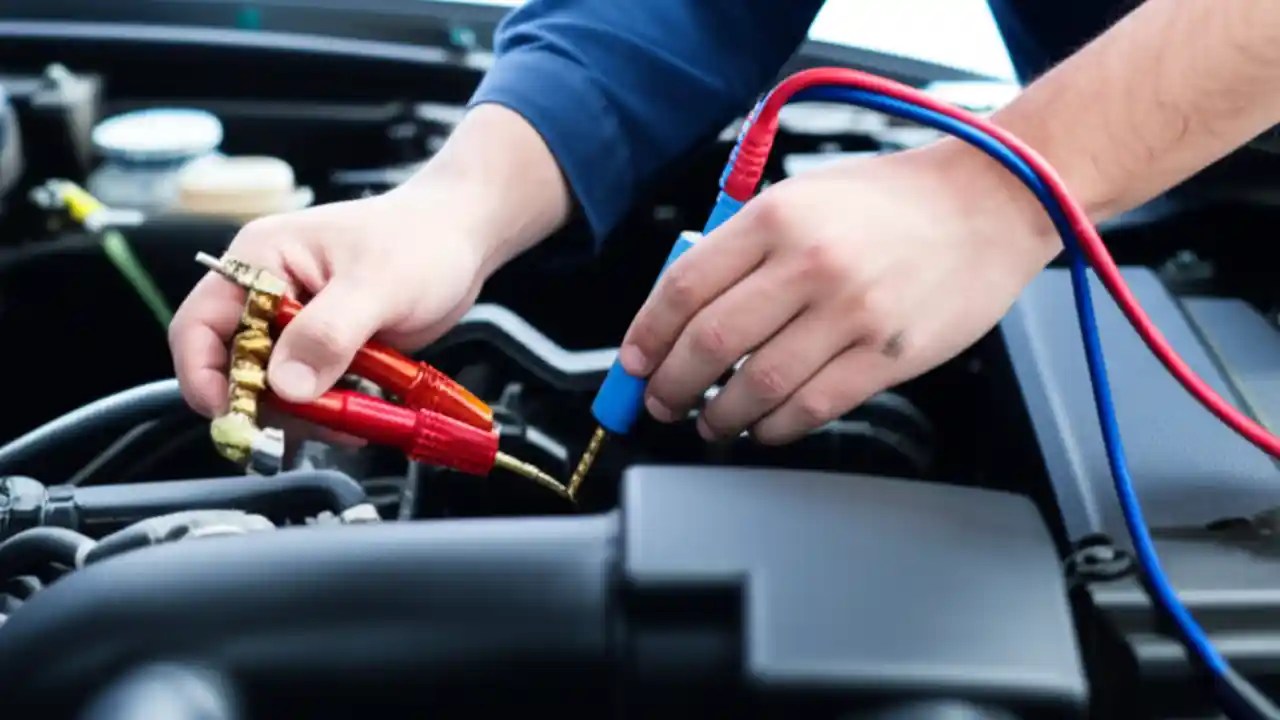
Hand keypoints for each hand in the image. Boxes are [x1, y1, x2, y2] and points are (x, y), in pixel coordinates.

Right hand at [169, 104, 569, 418]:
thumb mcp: (376, 286)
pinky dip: (328, 411)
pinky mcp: (326, 347)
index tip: (232, 415)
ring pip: (274, 388)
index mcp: (260, 260)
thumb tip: (286, 385)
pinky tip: (356, 418)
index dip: (204, 375)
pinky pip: (309, 391)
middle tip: (309, 426)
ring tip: (347, 424)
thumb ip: (328, 334)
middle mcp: (269, 292)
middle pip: (235, 367)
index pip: (199, 325)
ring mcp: (297, 323)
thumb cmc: (421, 239)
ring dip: (304, 415)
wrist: (463, 239)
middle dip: (265, 405)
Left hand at [618, 143, 1059, 444]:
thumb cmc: (894, 199)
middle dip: (671, 385)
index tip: (635, 362)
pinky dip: (775, 426)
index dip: (647, 335)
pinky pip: (812, 407)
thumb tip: (686, 307)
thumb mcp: (806, 194)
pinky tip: (763, 427)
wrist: (991, 202)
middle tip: (661, 401)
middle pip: (710, 343)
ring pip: (756, 386)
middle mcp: (809, 264)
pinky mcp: (887, 355)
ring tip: (708, 421)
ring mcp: (850, 313)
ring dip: (718, 415)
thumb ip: (745, 245)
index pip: (684, 287)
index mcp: (777, 216)